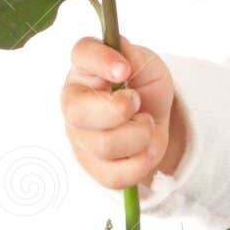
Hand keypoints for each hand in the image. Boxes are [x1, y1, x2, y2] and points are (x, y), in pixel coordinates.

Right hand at [61, 36, 183, 190]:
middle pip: (79, 112)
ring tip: (145, 124)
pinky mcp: (93, 167)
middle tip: (138, 104)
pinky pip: (115, 175)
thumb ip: (133, 55)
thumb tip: (122, 56)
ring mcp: (79, 137)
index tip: (125, 70)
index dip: (102, 61)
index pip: (82, 54)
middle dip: (120, 110)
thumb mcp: (146, 64)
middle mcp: (73, 102)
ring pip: (104, 146)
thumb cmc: (144, 86)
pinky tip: (144, 147)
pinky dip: (141, 162)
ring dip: (140, 135)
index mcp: (84, 68)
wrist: (157, 118)